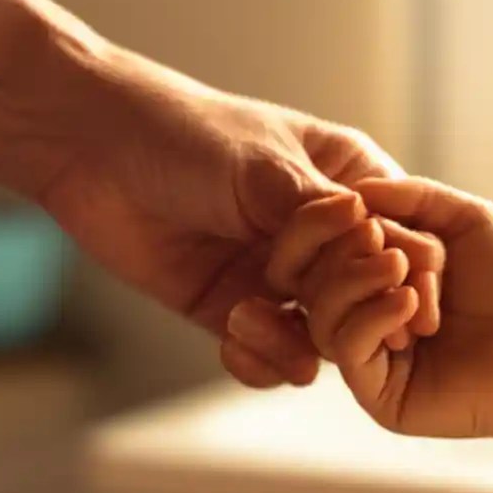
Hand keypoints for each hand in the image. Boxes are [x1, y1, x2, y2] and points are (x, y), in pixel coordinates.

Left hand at [36, 46, 438, 387]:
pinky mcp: (235, 308)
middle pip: (367, 297)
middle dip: (347, 312)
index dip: (403, 273)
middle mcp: (324, 236)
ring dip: (299, 342)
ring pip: (323, 336)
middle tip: (315, 312)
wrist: (90, 146)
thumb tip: (386, 263)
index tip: (401, 298)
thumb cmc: (187, 134)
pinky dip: (262, 359)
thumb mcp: (268, 170)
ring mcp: (281, 275)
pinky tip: (234, 337)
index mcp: (351, 184)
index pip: (401, 240)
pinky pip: (270, 354)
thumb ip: (325, 222)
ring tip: (256, 319)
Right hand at [270, 177, 492, 439]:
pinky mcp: (378, 394)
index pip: (320, 245)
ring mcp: (369, 356)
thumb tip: (356, 188)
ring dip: (358, 281)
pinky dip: (373, 316)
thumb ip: (414, 197)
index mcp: (375, 274)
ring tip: (403, 268)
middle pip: (313, 277)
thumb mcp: (466, 220)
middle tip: (388, 243)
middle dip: (348, 252)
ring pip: (322, 313)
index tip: (354, 205)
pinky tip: (412, 302)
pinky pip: (347, 349)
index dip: (323, 223)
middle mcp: (364, 315)